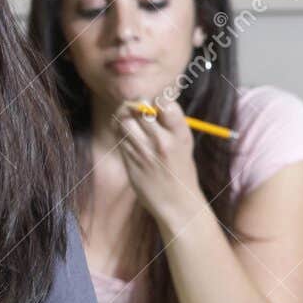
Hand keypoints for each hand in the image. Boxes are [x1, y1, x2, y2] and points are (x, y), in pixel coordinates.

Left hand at [114, 98, 205, 227]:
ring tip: (130, 120)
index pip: (165, 103)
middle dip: (136, 104)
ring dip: (124, 115)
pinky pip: (119, 136)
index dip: (156, 99)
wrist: (176, 202)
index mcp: (180, 134)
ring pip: (124, 120)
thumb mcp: (183, 143)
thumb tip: (150, 101)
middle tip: (136, 108)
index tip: (155, 104)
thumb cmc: (180, 169)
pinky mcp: (130, 160)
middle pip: (140, 108)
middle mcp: (162, 141)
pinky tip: (127, 133)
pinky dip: (120, 129)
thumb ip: (170, 123)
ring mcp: (144, 151)